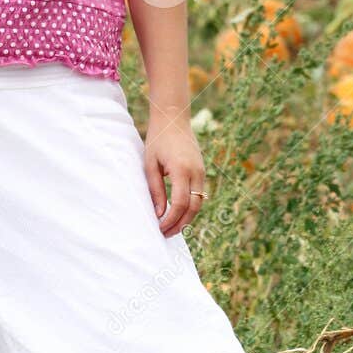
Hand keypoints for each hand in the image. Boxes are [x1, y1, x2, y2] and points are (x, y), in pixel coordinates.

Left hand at [142, 121, 205, 238]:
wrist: (173, 119)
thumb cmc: (158, 140)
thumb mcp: (150, 164)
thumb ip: (156, 190)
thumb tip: (159, 214)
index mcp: (182, 170)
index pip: (180, 203)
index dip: (171, 219)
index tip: (160, 228)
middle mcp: (196, 172)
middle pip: (194, 207)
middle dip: (180, 224)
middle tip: (166, 234)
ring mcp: (202, 171)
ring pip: (199, 203)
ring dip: (187, 218)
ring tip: (171, 227)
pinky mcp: (202, 171)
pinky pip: (199, 194)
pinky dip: (190, 207)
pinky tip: (178, 213)